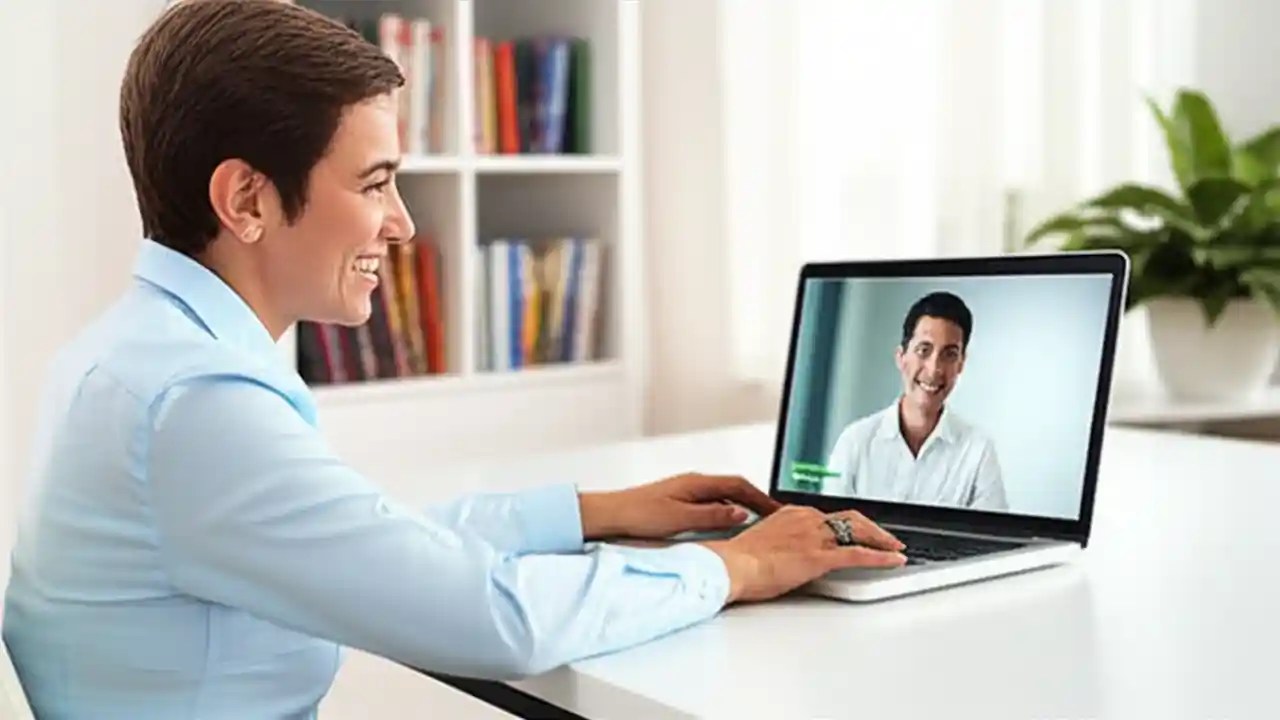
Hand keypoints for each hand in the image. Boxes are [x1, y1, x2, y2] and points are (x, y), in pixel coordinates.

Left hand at [578, 473, 782, 539]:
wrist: (612, 514)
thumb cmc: (639, 513)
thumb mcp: (680, 518)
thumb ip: (712, 515)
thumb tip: (741, 513)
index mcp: (697, 483)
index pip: (739, 485)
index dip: (761, 498)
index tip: (778, 509)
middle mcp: (694, 484)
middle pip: (735, 489)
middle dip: (757, 501)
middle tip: (775, 517)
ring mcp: (687, 492)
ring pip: (724, 497)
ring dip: (742, 507)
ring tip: (758, 523)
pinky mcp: (680, 502)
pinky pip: (712, 504)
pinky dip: (726, 513)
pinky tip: (728, 528)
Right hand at [701, 506, 906, 603]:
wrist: (730, 566)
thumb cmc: (738, 561)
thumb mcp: (764, 544)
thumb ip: (782, 543)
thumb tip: (789, 555)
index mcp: (792, 514)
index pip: (829, 516)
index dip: (850, 525)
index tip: (859, 532)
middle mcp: (806, 518)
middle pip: (850, 518)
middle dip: (874, 528)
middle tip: (888, 539)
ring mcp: (814, 536)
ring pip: (859, 532)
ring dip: (882, 540)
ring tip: (896, 549)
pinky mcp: (819, 556)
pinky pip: (859, 554)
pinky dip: (881, 557)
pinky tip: (894, 561)